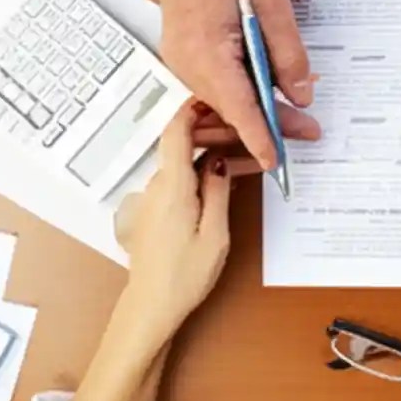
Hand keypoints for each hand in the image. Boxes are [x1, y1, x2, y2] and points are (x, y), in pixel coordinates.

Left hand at [114, 103, 232, 332]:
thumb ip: (219, 191)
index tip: (214, 95)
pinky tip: (224, 183)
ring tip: (247, 162)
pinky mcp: (154, 211)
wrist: (151, 305)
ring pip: (185, 165)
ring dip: (213, 158)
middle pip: (185, 146)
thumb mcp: (215, 233)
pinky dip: (202, 176)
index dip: (194, 108)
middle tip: (249, 134)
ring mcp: (153, 199)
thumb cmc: (183, 275)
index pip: (177, 132)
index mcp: (172, 187)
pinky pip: (179, 182)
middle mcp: (158, 187)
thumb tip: (222, 161)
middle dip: (216, 134)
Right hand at [124, 0, 320, 169]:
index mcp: (206, 51)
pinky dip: (241, 94)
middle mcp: (186, 64)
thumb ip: (288, 52)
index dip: (260, 138)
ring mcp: (180, 62)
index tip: (277, 164)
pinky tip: (267, 90)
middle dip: (271, 124)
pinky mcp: (183, 57)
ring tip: (296, 114)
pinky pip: (215, 87)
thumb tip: (301, 94)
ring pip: (223, 102)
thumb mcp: (271, 0)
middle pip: (232, 111)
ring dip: (257, 110)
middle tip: (311, 130)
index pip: (238, 108)